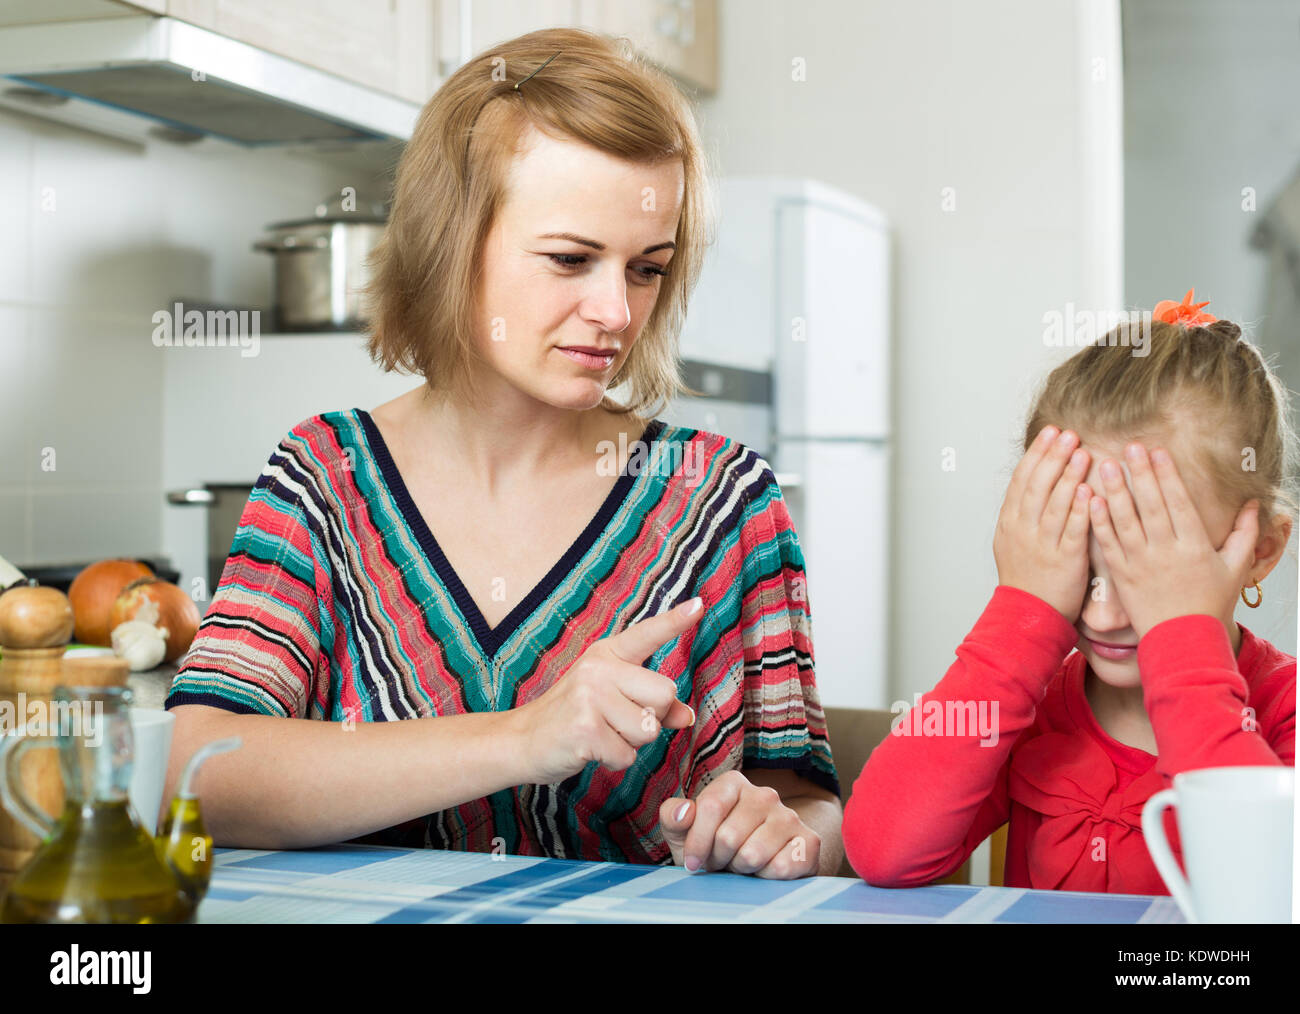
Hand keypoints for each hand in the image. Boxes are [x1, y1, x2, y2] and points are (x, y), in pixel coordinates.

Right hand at [512, 598, 700, 783]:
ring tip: (601, 735)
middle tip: (618, 721)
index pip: (647, 634)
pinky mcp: (585, 729)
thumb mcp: (611, 700)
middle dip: (652, 717)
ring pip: (648, 729)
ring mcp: (590, 697)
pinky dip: (615, 761)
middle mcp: (599, 668)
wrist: (521, 739)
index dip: (675, 620)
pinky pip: (628, 755)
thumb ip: (651, 703)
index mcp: (607, 655)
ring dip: (631, 743)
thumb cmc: (572, 718)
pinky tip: (591, 750)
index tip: (699, 604)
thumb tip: (688, 715)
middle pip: (665, 694)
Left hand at [658, 770, 819, 878]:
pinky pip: (780, 868)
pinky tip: (764, 870)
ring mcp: (789, 816)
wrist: (756, 868)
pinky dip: (765, 878)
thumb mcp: (684, 834)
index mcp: (733, 783)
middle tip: (723, 862)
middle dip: (719, 859)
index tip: (692, 863)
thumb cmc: (714, 848)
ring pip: (753, 854)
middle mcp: (765, 794)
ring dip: (742, 869)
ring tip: (742, 865)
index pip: (710, 807)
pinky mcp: (808, 841)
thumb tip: (684, 812)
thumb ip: (673, 817)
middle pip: (729, 836)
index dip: (697, 843)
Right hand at [993, 425, 1093, 622]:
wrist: (1027, 614)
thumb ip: (1023, 512)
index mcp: (1010, 522)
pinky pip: (1072, 531)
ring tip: (1082, 452)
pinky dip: (1080, 510)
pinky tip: (1088, 491)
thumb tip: (1036, 480)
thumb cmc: (1026, 577)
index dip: (1037, 454)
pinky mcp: (1063, 560)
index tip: (1051, 433)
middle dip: (1053, 457)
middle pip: (1037, 486)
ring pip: (1054, 504)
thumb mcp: (1012, 540)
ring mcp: (1042, 545)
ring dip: (1068, 476)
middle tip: (1068, 434)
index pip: (1022, 480)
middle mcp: (1023, 530)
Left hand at [1088, 443, 1258, 639]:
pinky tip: (1090, 500)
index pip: (1179, 503)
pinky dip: (1099, 522)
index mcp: (1194, 547)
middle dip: (1139, 474)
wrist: (1183, 642)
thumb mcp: (1235, 569)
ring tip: (1102, 465)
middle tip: (1128, 446)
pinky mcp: (1121, 577)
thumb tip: (1253, 504)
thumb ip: (1245, 535)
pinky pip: (1108, 545)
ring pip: (1125, 521)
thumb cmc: (1210, 604)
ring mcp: (1141, 564)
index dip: (1167, 476)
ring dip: (1114, 492)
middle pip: (1150, 506)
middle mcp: (1166, 552)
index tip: (1157, 451)